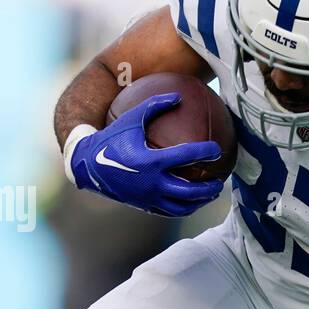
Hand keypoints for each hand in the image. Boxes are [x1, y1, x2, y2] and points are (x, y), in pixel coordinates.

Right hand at [69, 92, 223, 216]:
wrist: (88, 166)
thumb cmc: (111, 138)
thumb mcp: (130, 119)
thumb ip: (154, 105)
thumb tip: (178, 96)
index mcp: (150, 161)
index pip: (185, 156)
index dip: (204, 152)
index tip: (217, 149)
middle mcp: (152, 183)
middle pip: (190, 190)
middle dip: (209, 187)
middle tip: (220, 179)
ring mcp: (149, 198)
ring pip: (182, 206)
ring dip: (200, 201)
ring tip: (211, 193)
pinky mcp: (145, 206)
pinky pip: (171, 211)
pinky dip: (185, 208)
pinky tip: (193, 200)